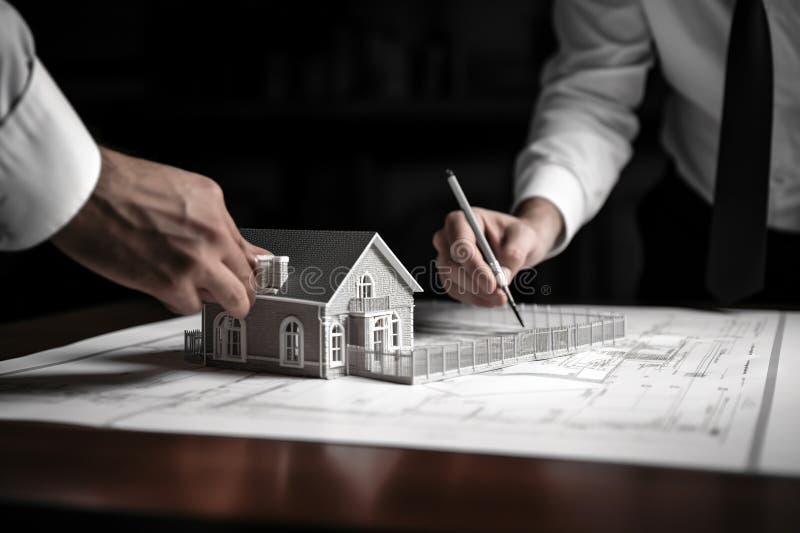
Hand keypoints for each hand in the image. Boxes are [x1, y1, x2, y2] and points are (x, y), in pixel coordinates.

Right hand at [52, 146, 268, 318]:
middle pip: (248, 278)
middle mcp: (213, 233)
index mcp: (215, 206)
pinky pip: (191, 306)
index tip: (250, 279)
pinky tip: (163, 287)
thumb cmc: (117, 186)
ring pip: (231, 299)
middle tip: (235, 300)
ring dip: (215, 301)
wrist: (84, 191)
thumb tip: (224, 244)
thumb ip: (205, 219)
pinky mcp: (173, 283)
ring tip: (196, 294)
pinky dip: (179, 301)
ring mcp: (197, 260)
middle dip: (242, 293)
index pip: (247, 248)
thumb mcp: (179, 189)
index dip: (248, 269)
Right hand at [432, 197, 563, 306]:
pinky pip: (454, 290)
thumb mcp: (524, 238)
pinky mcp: (449, 273)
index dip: (474, 267)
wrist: (514, 243)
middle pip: (451, 265)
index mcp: (462, 220)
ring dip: (475, 294)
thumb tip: (501, 278)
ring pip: (451, 280)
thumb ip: (514, 255)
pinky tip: (491, 300)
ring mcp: (445, 256)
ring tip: (500, 298)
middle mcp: (447, 237)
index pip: (460, 246)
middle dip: (476, 284)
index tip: (492, 284)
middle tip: (500, 295)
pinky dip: (473, 298)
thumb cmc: (515, 235)